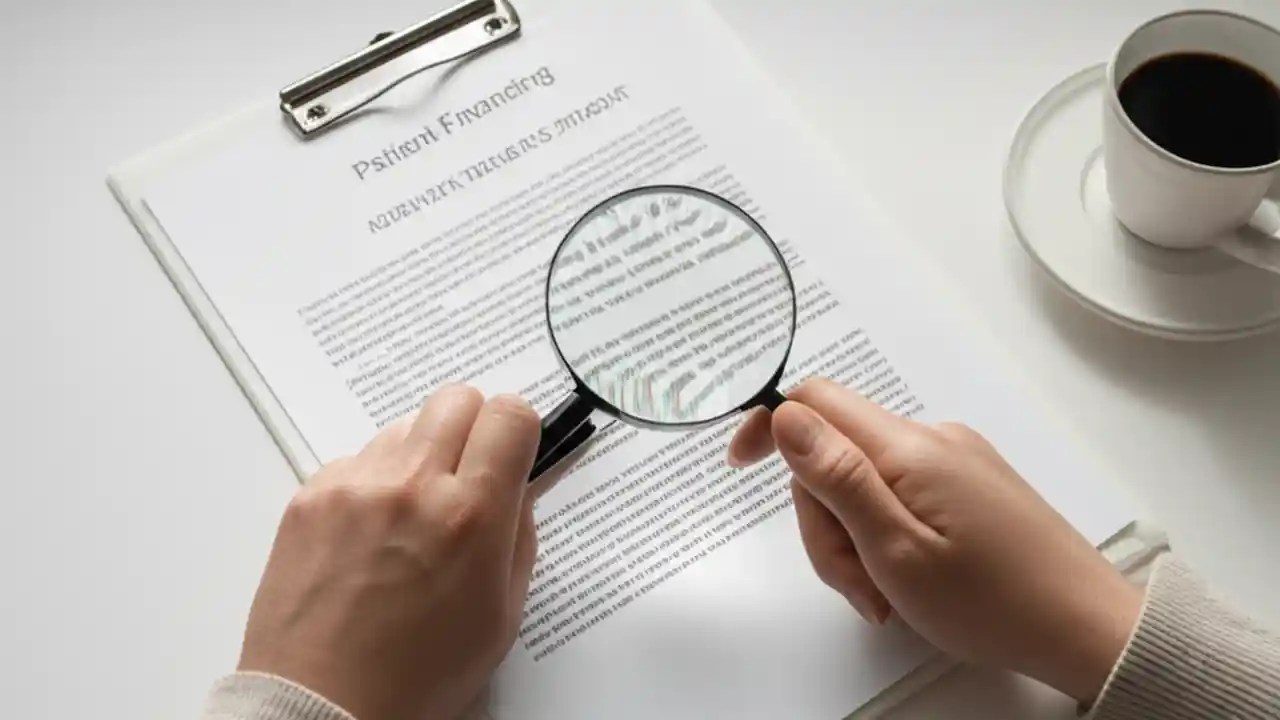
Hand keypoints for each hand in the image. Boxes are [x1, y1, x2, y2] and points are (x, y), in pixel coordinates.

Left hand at [238, 385, 540, 719]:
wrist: (322, 705)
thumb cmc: (416, 677)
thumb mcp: (500, 615)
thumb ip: (518, 537)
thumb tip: (517, 486)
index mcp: (472, 516)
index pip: (510, 414)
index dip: (517, 430)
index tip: (511, 452)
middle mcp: (413, 485)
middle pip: (456, 398)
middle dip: (471, 428)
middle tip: (466, 474)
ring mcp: (355, 485)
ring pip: (405, 425)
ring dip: (420, 455)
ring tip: (412, 516)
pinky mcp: (310, 496)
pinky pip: (357, 459)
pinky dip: (372, 483)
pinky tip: (370, 535)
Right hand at [728, 378, 1141, 703]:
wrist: (1088, 629)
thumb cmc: (994, 601)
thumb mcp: (896, 550)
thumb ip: (837, 478)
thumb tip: (787, 416)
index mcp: (909, 450)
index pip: (815, 401)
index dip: (769, 426)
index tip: (740, 466)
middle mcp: (933, 440)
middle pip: (837, 454)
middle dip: (824, 519)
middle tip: (856, 584)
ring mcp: (956, 460)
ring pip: (867, 482)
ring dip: (857, 539)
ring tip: (887, 597)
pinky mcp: (972, 485)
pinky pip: (903, 496)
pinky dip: (888, 537)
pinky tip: (908, 584)